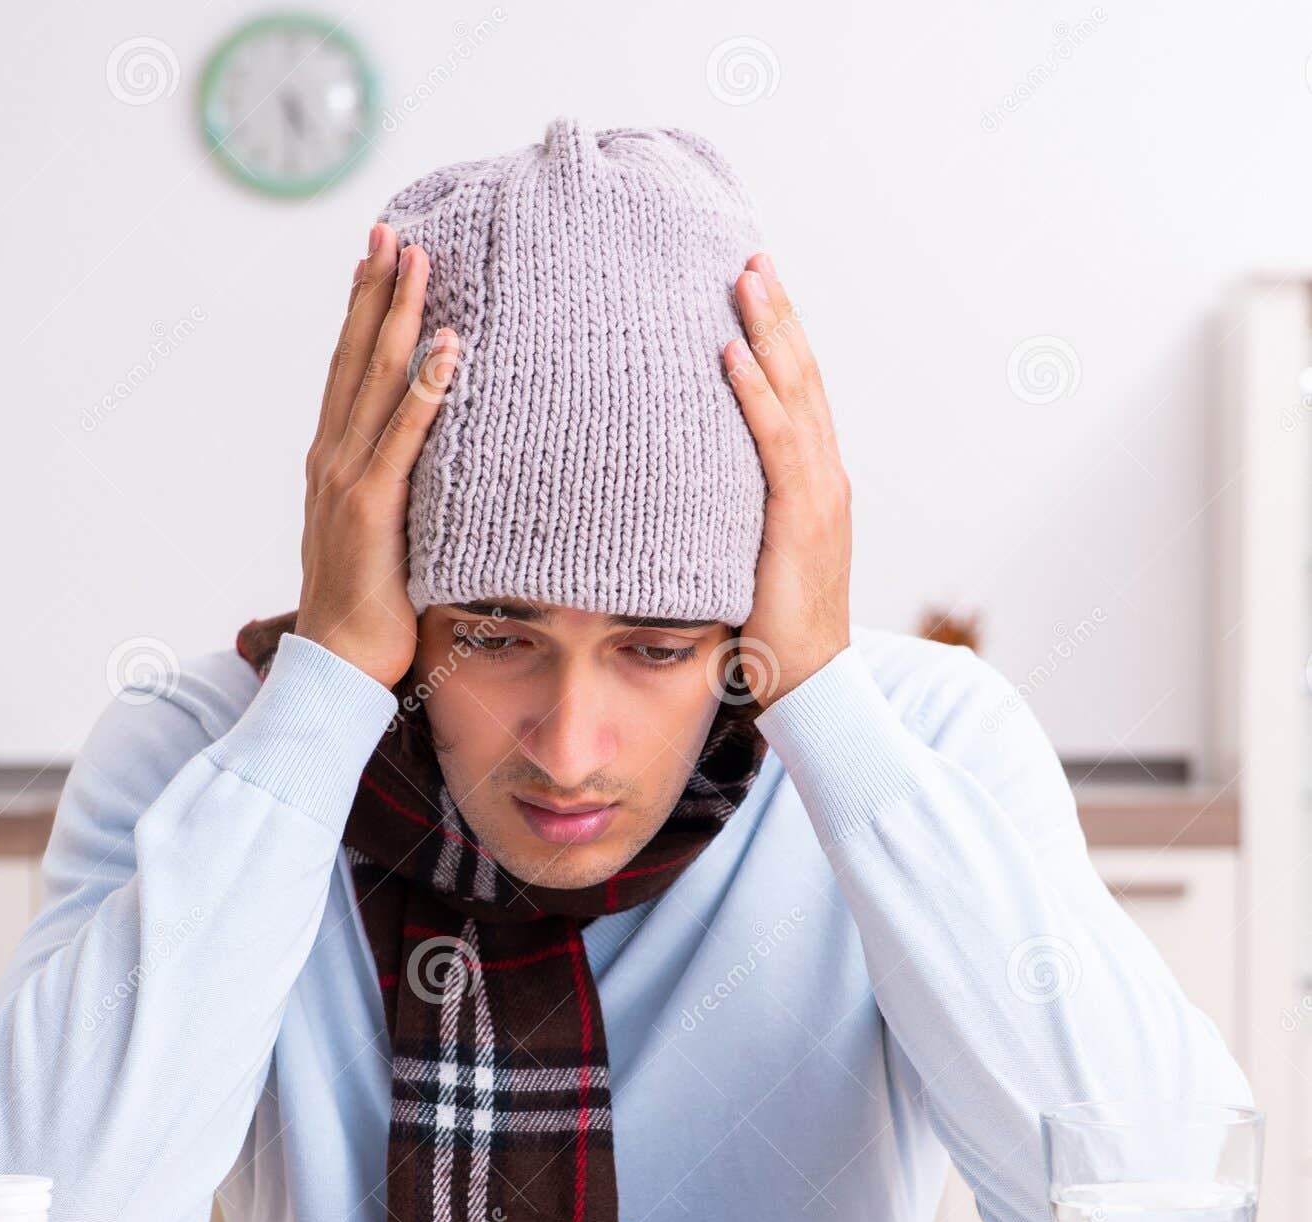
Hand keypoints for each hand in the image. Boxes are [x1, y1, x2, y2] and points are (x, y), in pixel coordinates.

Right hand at [295, 224, 458, 689]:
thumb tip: (430, 475)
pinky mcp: (373, 507)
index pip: (347, 373)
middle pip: (354, 358)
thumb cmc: (366, 610)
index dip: (361, 314)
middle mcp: (332, 459)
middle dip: (375, 291)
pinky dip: (426, 389)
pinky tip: (449, 347)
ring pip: (375, 380)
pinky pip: (405, 437)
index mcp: (331, 463)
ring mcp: (348, 480)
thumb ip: (394, 497)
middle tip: (393, 232)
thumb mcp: (378, 538)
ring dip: (399, 317)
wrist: (336, 664)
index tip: (376, 262)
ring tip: (419, 261)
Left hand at [724, 252, 851, 708]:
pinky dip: (755, 393)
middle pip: (802, 377)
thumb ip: (732, 517)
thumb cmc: (772, 627)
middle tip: (751, 258)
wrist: (810, 678)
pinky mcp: (800, 518)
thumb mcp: (750, 557)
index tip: (754, 291)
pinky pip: (775, 442)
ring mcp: (818, 493)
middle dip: (777, 314)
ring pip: (795, 394)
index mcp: (814, 483)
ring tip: (744, 278)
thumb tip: (683, 494)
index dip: (779, 340)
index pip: (798, 396)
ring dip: (768, 331)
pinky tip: (730, 355)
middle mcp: (824, 476)